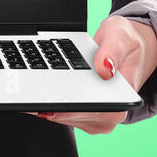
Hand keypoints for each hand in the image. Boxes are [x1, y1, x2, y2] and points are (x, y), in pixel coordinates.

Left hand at [27, 17, 156, 135]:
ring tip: (28, 93)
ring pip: (64, 118)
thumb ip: (112, 52)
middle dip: (50, 106)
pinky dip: (49, 103)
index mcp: (121, 101)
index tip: (45, 104)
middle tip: (27, 98)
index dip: (66, 109)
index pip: (90, 111)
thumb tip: (104, 69)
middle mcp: (110, 116)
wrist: (129, 48)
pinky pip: (62, 113)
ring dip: (46, 105)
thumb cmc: (127, 43)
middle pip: (72, 117)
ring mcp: (97, 119)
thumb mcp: (120, 37)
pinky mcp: (85, 116)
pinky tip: (36, 93)